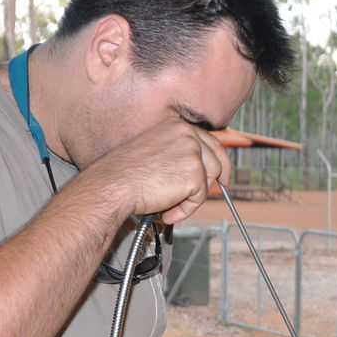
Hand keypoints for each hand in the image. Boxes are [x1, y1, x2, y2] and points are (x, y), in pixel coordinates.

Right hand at [82, 117, 229, 225]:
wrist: (113, 185)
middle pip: (217, 158)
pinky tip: (167, 210)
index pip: (209, 140)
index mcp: (176, 126)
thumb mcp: (155, 153)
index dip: (218, 158)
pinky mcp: (194, 174)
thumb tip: (196, 170)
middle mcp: (187, 134)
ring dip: (193, 196)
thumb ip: (177, 155)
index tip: (223, 173)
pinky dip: (185, 209)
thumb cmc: (125, 173)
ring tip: (171, 204)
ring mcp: (192, 153)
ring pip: (210, 180)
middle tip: (222, 187)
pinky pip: (200, 198)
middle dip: (218, 177)